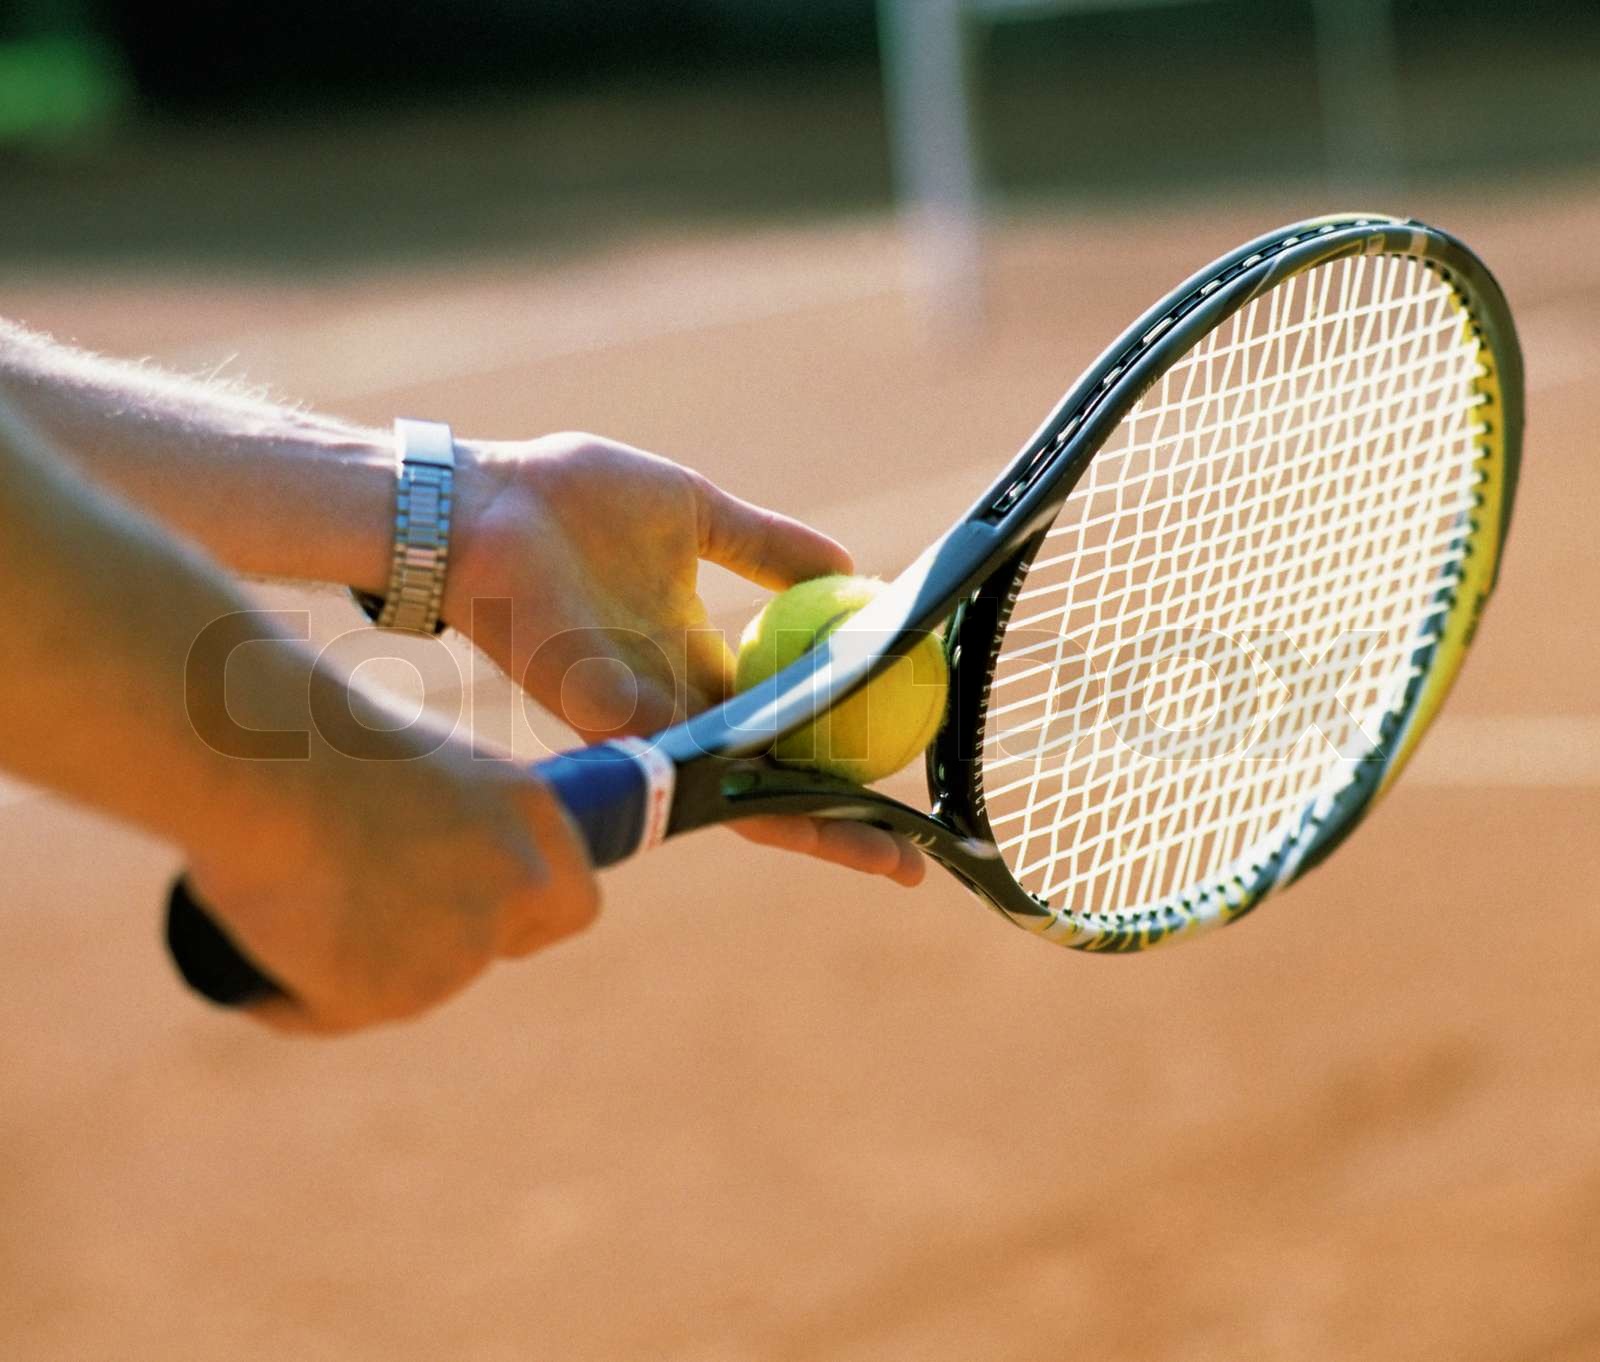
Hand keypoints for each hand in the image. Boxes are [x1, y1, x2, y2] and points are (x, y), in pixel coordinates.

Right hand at [184, 706, 597, 1034]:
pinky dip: (292, 994)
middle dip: (429, 947)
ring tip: (285, 895)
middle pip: (482, 953)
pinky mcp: (388, 996)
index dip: (525, 918)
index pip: (574, 903)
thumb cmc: (313, 734)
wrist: (255, 760)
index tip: (483, 914)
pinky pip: (329, 1011)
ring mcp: (459, 948)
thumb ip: (447, 821)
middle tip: (354, 906)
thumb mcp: (411, 765)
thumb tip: (421, 873)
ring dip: (354, 965)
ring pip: (403, 987)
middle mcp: (514, 883)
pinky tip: (259, 942)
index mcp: (532, 810)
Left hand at [443, 432, 923, 885]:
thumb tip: (846, 564)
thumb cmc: (571, 500)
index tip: (902, 757)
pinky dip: (765, 792)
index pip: (782, 713)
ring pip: (745, 792)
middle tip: (911, 860)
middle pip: (771, 776)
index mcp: (694, 653)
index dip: (838, 744)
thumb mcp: (696, 511)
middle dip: (838, 827)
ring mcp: (648, 720)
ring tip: (888, 861)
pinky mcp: (615, 723)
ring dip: (816, 831)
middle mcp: (677, 700)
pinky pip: (700, 765)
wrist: (484, 503)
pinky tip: (827, 810)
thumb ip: (767, 542)